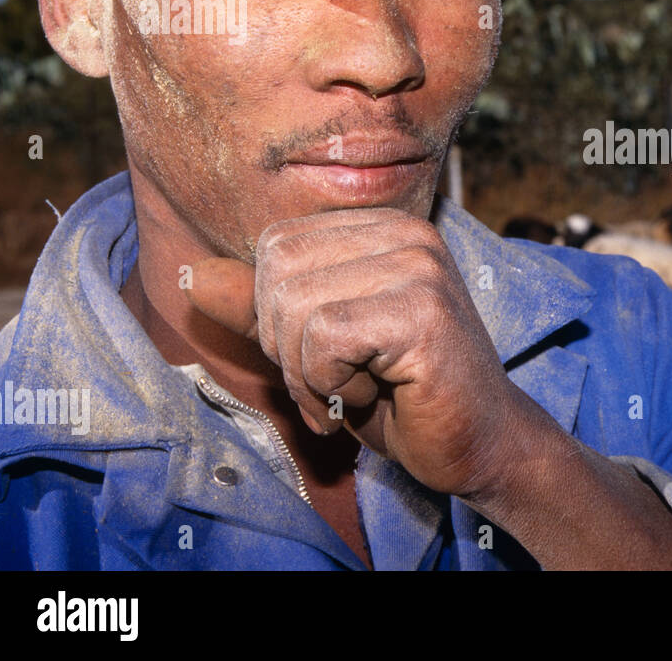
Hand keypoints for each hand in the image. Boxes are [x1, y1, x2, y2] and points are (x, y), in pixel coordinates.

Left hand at [187, 207, 541, 498]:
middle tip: (336, 383)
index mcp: (382, 227)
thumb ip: (259, 308)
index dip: (276, 315)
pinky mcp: (424, 311)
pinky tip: (372, 398)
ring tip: (355, 393)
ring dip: (309, 374)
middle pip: (277, 271)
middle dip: (287, 347)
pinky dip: (330, 386)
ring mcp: (420, 267)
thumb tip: (192, 274)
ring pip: (295, 306)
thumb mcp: (314, 348)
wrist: (480, 445)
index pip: (276, 245)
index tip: (325, 358)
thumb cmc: (400, 397)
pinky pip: (325, 339)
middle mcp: (406, 233)